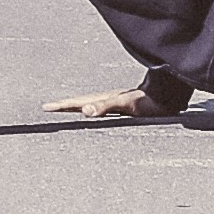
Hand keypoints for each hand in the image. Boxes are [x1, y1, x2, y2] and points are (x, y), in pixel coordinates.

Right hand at [45, 82, 186, 122]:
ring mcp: (114, 104)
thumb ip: (105, 106)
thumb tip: (85, 111)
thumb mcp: (125, 105)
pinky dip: (90, 113)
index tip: (46, 107)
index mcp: (103, 100)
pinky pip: (100, 111)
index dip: (62, 105)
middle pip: (80, 103)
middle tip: (49, 108)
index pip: (77, 103)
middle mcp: (106, 101)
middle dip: (64, 106)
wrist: (166, 96)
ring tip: (64, 110)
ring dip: (75, 109)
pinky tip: (92, 116)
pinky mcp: (122, 108)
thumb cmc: (148, 102)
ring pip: (89, 106)